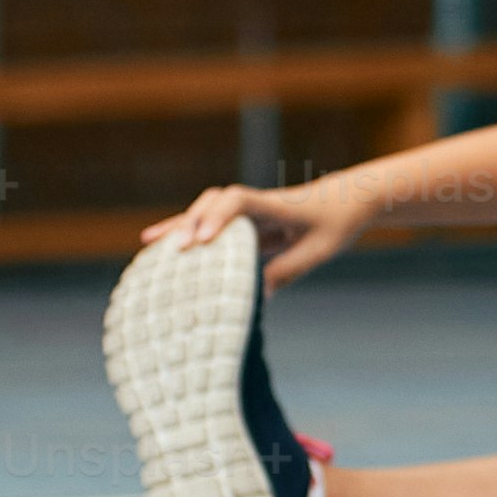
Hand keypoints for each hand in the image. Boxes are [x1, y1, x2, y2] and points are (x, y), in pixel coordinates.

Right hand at [143, 177, 369, 285]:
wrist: (346, 199)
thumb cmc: (335, 223)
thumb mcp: (319, 250)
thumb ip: (288, 269)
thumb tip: (257, 297)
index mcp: (275, 205)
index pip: (238, 200)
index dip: (217, 217)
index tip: (204, 240)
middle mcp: (255, 203)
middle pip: (213, 203)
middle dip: (191, 224)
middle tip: (177, 251)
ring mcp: (247, 211)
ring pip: (205, 211)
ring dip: (179, 226)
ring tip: (149, 244)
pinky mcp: (243, 221)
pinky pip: (210, 224)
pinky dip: (186, 232)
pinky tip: (158, 242)